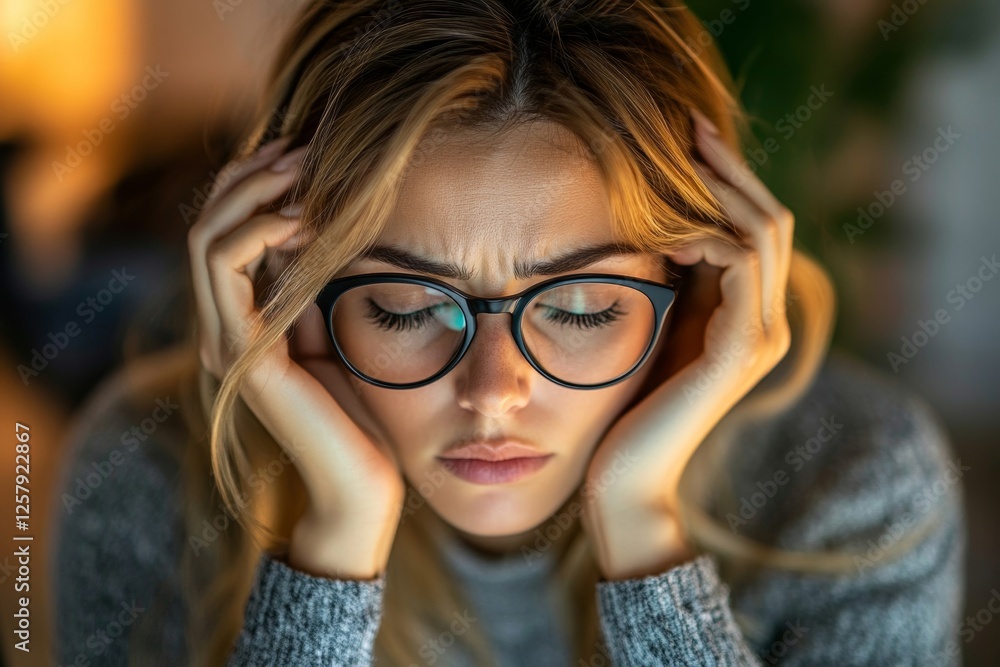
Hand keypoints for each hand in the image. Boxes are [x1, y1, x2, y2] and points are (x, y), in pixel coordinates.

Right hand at [188, 138, 405, 579]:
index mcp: (245, 317)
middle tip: (302, 148)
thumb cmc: (363, 409)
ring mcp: (228, 340)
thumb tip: (315, 218)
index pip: (226, 231)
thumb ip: (312, 281)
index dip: (256, 182)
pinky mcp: (245, 353)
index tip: (304, 150)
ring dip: (253, 194)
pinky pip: (227, 272)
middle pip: (208, 224)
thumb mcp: (336, 326)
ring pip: (208, 240)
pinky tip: (304, 218)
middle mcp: (224, 325)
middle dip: (251, 176)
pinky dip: (259, 232)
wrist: (362, 482)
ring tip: (304, 172)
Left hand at [579, 109, 793, 580]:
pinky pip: (737, 263)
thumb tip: (655, 225)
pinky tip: (666, 223)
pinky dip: (706, 231)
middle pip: (769, 217)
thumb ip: (671, 286)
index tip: (684, 138)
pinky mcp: (738, 351)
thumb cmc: (627, 408)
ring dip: (721, 187)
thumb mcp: (653, 331)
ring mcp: (759, 336)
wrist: (628, 479)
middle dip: (728, 167)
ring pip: (762, 231)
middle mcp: (766, 322)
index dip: (728, 180)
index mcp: (748, 316)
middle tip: (686, 124)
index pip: (756, 227)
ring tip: (677, 156)